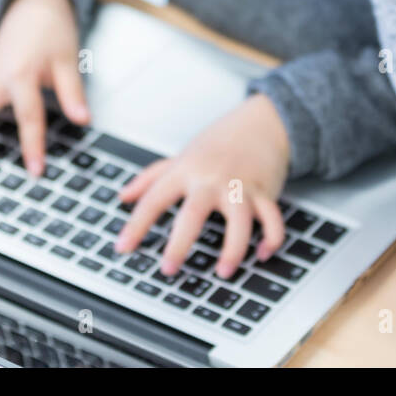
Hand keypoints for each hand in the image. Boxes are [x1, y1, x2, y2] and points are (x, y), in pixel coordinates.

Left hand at [115, 94, 289, 277]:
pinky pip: (272, 219)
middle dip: (179, 244)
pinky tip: (262, 254)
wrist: (260, 123)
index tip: (122, 247)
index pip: (154, 199)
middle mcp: (212, 179)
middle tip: (168, 269)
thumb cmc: (218, 143)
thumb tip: (124, 196)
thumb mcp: (181, 156)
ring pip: (239, 221)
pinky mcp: (265, 192)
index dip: (136, 224)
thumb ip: (151, 177)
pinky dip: (271, 239)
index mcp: (186, 170)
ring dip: (233, 250)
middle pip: (193, 213)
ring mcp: (240, 186)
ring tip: (223, 272)